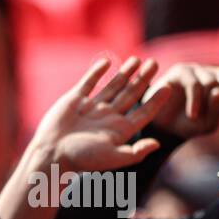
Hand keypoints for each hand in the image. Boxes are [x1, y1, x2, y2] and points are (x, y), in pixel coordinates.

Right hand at [33, 57, 172, 172]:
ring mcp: (91, 108)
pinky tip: (107, 61)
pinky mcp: (74, 101)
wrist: (50, 154)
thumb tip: (157, 144)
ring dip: (125, 73)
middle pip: (131, 95)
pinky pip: (88, 83)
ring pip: (112, 86)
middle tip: (156, 63)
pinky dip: (97, 72)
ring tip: (137, 59)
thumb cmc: (81, 159)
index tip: (168, 87)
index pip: (143, 112)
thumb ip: (136, 152)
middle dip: (144, 79)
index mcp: (118, 130)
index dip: (156, 100)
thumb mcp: (112, 158)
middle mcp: (107, 117)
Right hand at [145, 62, 218, 138]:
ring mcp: (196, 71)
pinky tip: (192, 114)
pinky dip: (195, 100)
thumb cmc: (186, 126)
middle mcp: (211, 76)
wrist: (160, 129)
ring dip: (205, 101)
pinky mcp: (180, 71)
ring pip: (211, 81)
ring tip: (196, 117)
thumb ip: (217, 109)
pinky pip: (194, 83)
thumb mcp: (207, 123)